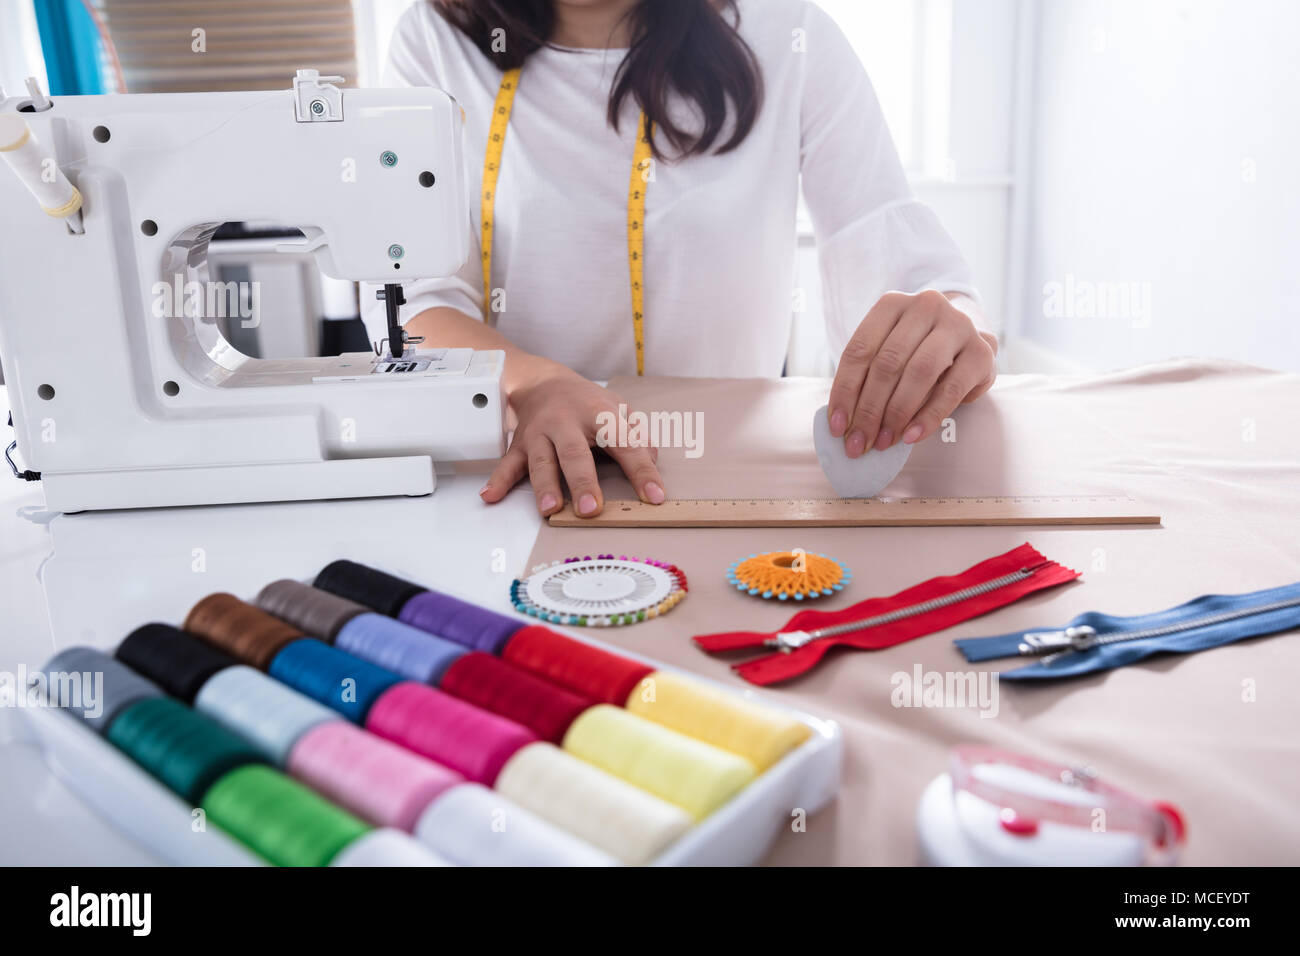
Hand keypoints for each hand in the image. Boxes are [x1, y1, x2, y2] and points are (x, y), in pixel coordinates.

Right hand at [479, 362, 665, 517]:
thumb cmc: (588, 404)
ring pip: (541, 461)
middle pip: (575, 453)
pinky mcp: (519, 444)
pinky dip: (499, 480)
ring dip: (545, 486)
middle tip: (591, 509)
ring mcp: (540, 434)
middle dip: (583, 482)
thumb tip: (652, 460)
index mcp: (599, 414)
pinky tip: (491, 495)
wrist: (545, 382)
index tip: (654, 496)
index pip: (625, 444)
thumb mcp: (620, 412)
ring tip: (549, 509)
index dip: (642, 470)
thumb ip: (639, 437)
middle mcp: (567, 422)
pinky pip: (508, 463)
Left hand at [828, 290, 996, 454]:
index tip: (836, 426)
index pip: (859, 350)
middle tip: (859, 443)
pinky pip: (950, 389)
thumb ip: (868, 379)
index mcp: (892, 304)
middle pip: (887, 363)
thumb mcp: (889, 353)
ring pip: (919, 373)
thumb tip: (846, 424)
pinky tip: (912, 436)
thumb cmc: (916, 350)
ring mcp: (958, 326)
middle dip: (869, 410)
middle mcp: (925, 306)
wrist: (967, 338)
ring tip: (884, 441)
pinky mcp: (981, 352)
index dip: (844, 392)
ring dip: (897, 414)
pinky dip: (928, 417)